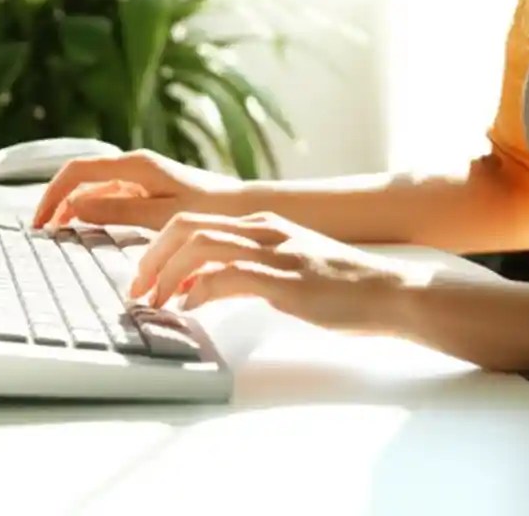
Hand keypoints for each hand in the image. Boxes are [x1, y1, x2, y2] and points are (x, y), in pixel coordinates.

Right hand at [32, 149, 241, 229]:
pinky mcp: (148, 191)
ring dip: (73, 208)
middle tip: (43, 232)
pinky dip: (93, 212)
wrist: (243, 210)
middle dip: (58, 201)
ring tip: (58, 233)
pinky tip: (87, 230)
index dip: (53, 194)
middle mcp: (134, 166)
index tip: (41, 222)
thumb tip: (75, 208)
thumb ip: (117, 211)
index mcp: (135, 165)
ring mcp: (140, 178)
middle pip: (82, 178)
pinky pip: (110, 198)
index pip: (77, 171)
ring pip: (94, 190)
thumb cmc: (209, 211)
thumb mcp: (161, 217)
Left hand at [131, 210, 414, 331]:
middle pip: (186, 224)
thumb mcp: (286, 270)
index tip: (143, 275)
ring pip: (200, 244)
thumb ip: (242, 274)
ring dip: (166, 273)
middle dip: (151, 255)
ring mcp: (275, 252)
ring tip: (154, 303)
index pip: (193, 220)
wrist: (392, 292)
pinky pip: (228, 275)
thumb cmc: (342, 288)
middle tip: (136, 288)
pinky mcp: (286, 279)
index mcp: (261, 224)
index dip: (158, 246)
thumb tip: (198, 289)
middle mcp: (263, 229)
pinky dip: (198, 291)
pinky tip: (189, 309)